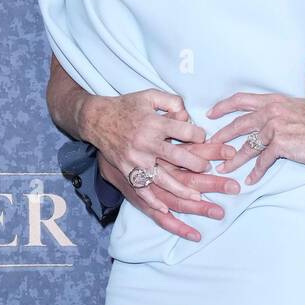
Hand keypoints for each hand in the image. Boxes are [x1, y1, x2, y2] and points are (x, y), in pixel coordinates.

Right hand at [86, 89, 239, 230]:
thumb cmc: (127, 106)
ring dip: (181, 189)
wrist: (97, 119)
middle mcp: (146, 142)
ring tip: (197, 197)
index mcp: (155, 123)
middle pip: (177, 157)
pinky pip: (141, 188)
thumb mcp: (150, 95)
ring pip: (162, 178)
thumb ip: (172, 101)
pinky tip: (165, 208)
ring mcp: (136, 159)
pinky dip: (152, 200)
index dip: (198, 135)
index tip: (202, 138)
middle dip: (196, 164)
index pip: (184, 131)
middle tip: (207, 168)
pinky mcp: (127, 169)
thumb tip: (187, 114)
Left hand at [206, 59, 304, 185]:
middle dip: (221, 135)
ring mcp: (276, 128)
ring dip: (234, 160)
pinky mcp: (281, 144)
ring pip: (248, 145)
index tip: (210, 113)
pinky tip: (249, 181)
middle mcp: (272, 112)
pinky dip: (255, 172)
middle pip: (239, 123)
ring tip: (223, 169)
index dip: (224, 106)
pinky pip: (263, 160)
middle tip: (209, 145)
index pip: (242, 99)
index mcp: (276, 101)